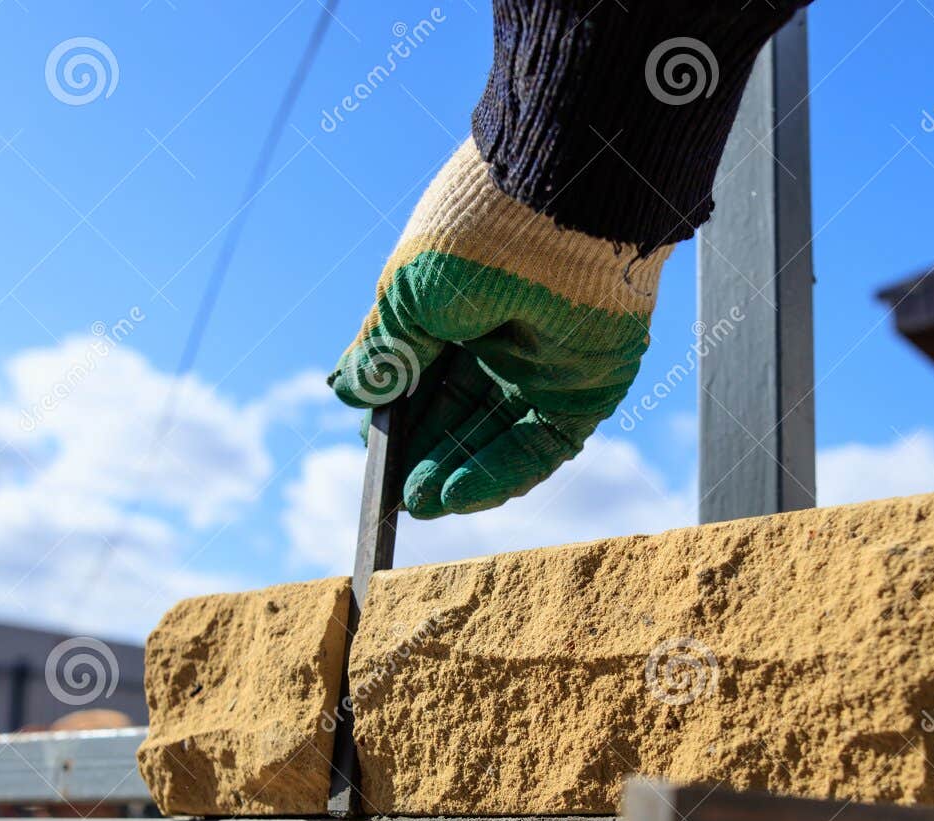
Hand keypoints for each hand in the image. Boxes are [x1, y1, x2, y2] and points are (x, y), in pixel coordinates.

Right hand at [330, 140, 669, 518]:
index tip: (371, 446)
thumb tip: (345, 392)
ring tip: (419, 502)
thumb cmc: (478, 232)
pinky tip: (458, 494)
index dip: (399, 413)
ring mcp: (547, 365)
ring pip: (497, 436)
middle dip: (426, 454)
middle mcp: (505, 334)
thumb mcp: (410, 293)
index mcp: (462, 301)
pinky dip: (499, 473)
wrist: (560, 206)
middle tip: (394, 493)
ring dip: (457, 472)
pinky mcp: (587, 390)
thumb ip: (385, 348)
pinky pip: (541, 446)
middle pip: (461, 411)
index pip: (425, 370)